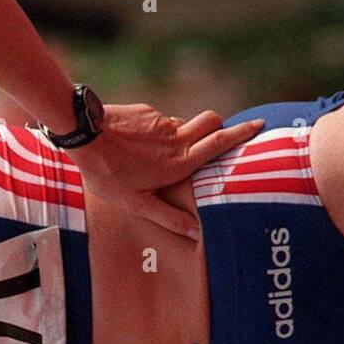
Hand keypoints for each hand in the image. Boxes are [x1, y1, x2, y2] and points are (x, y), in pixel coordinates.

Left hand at [66, 105, 264, 237]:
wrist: (85, 136)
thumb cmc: (108, 174)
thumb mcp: (137, 204)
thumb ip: (167, 216)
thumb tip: (195, 232)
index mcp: (179, 162)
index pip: (219, 142)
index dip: (241, 133)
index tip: (259, 125)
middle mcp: (176, 138)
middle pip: (211, 121)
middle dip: (220, 125)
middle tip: (219, 135)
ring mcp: (161, 122)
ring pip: (182, 123)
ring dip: (180, 134)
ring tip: (157, 154)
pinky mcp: (145, 111)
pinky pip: (158, 121)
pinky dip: (155, 131)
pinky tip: (134, 144)